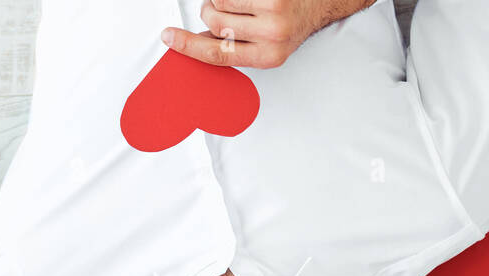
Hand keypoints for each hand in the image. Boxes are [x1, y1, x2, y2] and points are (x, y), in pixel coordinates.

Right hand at [162, 0, 377, 68]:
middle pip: (214, 20)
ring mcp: (273, 10)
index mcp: (268, 57)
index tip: (168, 38)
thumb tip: (196, 44)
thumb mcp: (267, 46)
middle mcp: (272, 35)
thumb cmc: (291, 23)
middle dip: (214, 12)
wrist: (319, 3)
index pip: (218, 55)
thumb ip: (232, 47)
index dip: (189, 46)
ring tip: (244, 1)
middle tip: (232, 10)